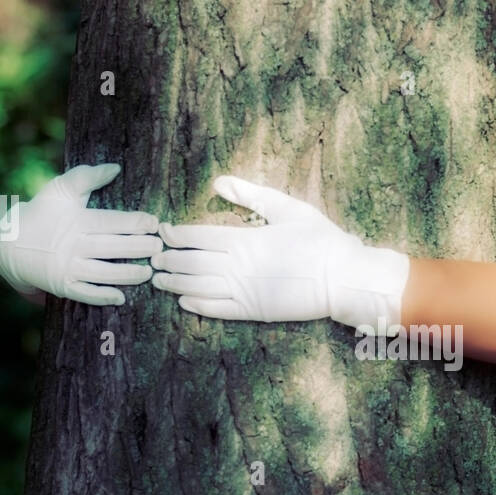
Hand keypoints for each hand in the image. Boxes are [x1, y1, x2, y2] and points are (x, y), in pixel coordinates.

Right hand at [0, 164, 162, 304]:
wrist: (9, 244)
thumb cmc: (41, 213)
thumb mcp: (59, 190)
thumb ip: (86, 177)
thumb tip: (115, 167)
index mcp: (76, 220)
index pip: (110, 221)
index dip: (134, 223)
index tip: (153, 223)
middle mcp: (73, 245)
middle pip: (112, 248)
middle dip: (138, 248)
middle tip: (159, 248)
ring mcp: (67, 267)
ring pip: (104, 273)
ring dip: (128, 275)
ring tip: (148, 272)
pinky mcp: (62, 286)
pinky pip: (86, 294)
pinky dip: (103, 297)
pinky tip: (122, 297)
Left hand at [151, 174, 408, 328]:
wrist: (342, 278)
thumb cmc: (319, 239)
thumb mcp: (287, 208)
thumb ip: (251, 195)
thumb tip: (218, 182)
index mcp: (244, 239)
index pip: (199, 236)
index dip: (177, 235)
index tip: (162, 232)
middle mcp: (238, 266)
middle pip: (192, 262)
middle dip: (169, 260)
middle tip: (152, 257)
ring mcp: (244, 291)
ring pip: (199, 286)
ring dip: (175, 282)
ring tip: (158, 280)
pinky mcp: (253, 312)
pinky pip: (218, 310)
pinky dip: (198, 305)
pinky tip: (184, 302)